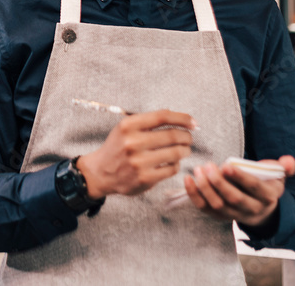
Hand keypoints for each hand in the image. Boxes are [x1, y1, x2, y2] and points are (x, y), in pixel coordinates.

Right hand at [76, 109, 194, 198]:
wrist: (100, 172)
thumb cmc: (119, 147)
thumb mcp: (126, 128)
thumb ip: (149, 122)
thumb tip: (183, 120)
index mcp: (128, 125)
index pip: (162, 116)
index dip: (182, 118)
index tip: (193, 122)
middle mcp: (132, 142)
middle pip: (172, 134)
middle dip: (186, 136)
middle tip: (189, 138)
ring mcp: (139, 161)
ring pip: (175, 152)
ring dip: (185, 150)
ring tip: (185, 150)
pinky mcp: (145, 178)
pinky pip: (171, 168)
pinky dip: (176, 164)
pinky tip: (173, 162)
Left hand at [183, 155, 294, 226]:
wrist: (262, 209)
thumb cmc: (267, 185)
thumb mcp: (278, 176)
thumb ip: (284, 168)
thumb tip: (288, 161)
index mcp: (268, 196)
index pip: (254, 188)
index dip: (240, 177)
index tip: (226, 165)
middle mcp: (253, 209)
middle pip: (234, 199)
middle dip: (219, 183)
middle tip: (207, 166)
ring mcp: (236, 215)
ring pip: (218, 205)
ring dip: (205, 188)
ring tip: (197, 170)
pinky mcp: (221, 217)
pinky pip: (206, 209)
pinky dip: (195, 196)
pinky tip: (188, 180)